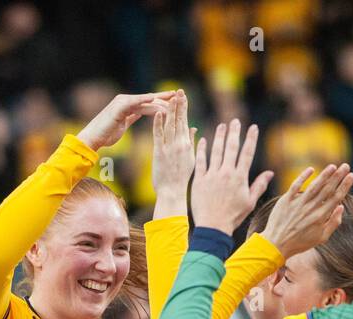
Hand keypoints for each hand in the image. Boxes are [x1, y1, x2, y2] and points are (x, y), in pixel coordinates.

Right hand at [77, 91, 175, 152]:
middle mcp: (126, 100)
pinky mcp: (119, 106)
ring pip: (145, 100)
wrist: (93, 138)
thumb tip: (139, 113)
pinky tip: (156, 99)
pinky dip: (145, 100)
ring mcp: (122, 102)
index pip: (148, 103)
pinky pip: (135, 102)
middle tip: (179, 96)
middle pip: (149, 99)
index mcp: (128, 105)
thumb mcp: (123, 125)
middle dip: (164, 98)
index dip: (161, 102)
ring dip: (159, 100)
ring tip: (173, 99)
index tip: (175, 102)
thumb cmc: (106, 135)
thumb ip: (131, 117)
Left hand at [151, 90, 194, 217]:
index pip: (185, 122)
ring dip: (170, 110)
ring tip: (170, 96)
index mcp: (187, 145)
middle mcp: (180, 144)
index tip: (183, 95)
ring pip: (170, 125)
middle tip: (179, 90)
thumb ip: (191, 142)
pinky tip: (159, 113)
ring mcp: (170, 148)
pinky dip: (159, 124)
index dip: (184, 108)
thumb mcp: (190, 159)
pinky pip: (159, 136)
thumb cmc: (180, 178)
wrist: (173, 193)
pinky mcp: (160, 154)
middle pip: (179, 120)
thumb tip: (193, 128)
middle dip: (179, 104)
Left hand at [190, 120, 274, 234]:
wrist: (213, 227)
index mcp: (240, 178)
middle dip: (234, 132)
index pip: (247, 153)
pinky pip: (200, 161)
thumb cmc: (233, 216)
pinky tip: (203, 140)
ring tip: (221, 126)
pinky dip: (202, 150)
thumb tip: (270, 173)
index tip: (253, 127)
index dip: (251, 139)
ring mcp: (212, 175)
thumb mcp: (250, 202)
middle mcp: (226, 173)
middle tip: (235, 121)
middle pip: (231, 147)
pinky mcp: (199, 180)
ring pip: (216, 151)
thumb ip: (259, 185)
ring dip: (219, 136)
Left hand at [261, 163, 352, 259]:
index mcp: (321, 217)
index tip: (352, 175)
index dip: (345, 185)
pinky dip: (303, 177)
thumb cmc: (300, 243)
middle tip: (346, 166)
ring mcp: (298, 204)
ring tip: (333, 166)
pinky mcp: (286, 201)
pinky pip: (296, 186)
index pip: (336, 197)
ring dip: (324, 175)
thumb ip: (333, 223)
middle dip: (338, 176)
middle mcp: (311, 208)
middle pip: (327, 189)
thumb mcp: (321, 238)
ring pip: (314, 186)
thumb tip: (341, 207)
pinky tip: (311, 169)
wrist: (277, 244)